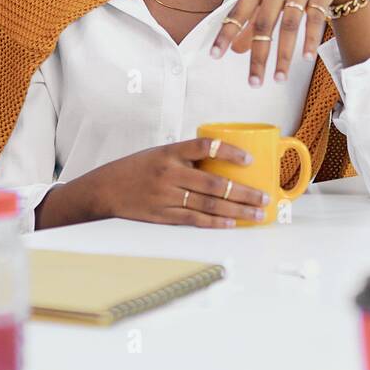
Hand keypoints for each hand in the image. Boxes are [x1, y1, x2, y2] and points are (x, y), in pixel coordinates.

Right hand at [90, 137, 271, 227]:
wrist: (105, 189)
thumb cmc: (136, 169)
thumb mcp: (159, 153)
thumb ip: (186, 158)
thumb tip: (222, 163)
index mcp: (169, 152)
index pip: (203, 146)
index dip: (228, 151)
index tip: (248, 159)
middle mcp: (169, 173)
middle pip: (214, 184)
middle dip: (243, 192)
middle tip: (264, 197)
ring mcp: (166, 196)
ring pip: (208, 205)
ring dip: (236, 210)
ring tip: (256, 214)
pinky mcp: (162, 215)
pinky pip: (194, 220)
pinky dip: (215, 222)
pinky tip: (231, 223)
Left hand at [210, 0, 366, 85]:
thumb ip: (254, 17)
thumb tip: (235, 49)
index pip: (239, 11)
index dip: (226, 33)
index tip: (215, 55)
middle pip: (264, 23)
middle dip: (258, 55)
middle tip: (254, 82)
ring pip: (289, 24)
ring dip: (284, 54)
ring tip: (279, 78)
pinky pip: (315, 18)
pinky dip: (310, 39)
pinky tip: (306, 58)